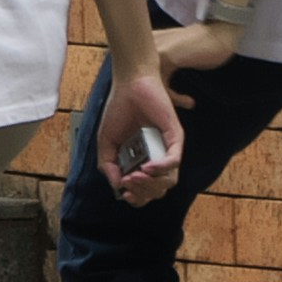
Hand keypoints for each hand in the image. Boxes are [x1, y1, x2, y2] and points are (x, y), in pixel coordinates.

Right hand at [106, 50, 205, 185]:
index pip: (145, 190)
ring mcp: (167, 148)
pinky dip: (160, 169)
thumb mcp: (106, 141)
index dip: (136, 197)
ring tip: (135, 175)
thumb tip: (117, 185)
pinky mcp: (175, 138)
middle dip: (141, 192)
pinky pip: (173, 161)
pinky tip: (145, 167)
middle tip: (127, 181)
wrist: (130, 84)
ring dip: (150, 184)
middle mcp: (157, 157)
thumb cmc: (119, 109)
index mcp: (142, 160)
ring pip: (168, 181)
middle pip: (157, 191)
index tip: (124, 193)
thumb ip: (108, 164)